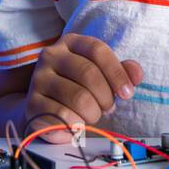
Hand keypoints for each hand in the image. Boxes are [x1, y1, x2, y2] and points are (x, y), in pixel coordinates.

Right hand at [24, 33, 142, 142]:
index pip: (97, 50)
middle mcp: (51, 55)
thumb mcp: (99, 74)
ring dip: (93, 114)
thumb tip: (136, 74)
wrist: (44, 106)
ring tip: (91, 116)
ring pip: (78, 98)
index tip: (127, 93)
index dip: (117, 72)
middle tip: (108, 108)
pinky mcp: (31, 103)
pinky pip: (63, 116)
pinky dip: (77, 124)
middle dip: (106, 97)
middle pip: (89, 74)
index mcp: (70, 43)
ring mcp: (38, 79)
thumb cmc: (77, 87)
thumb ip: (120, 71)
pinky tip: (76, 123)